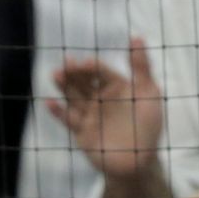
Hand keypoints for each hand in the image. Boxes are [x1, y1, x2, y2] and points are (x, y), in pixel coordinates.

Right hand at [49, 36, 164, 179]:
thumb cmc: (148, 126)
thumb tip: (136, 36)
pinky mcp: (81, 132)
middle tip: (66, 63)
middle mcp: (99, 98)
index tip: (85, 63)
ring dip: (64, 86)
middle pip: (83, 81)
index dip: (93, 67)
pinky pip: (68, 119)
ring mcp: (89, 114)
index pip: (100, 71)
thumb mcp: (150, 92)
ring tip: (55, 75)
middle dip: (74, 72)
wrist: (139, 161)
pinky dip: (58, 112)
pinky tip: (49, 102)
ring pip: (73, 96)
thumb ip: (141, 66)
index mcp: (115, 86)